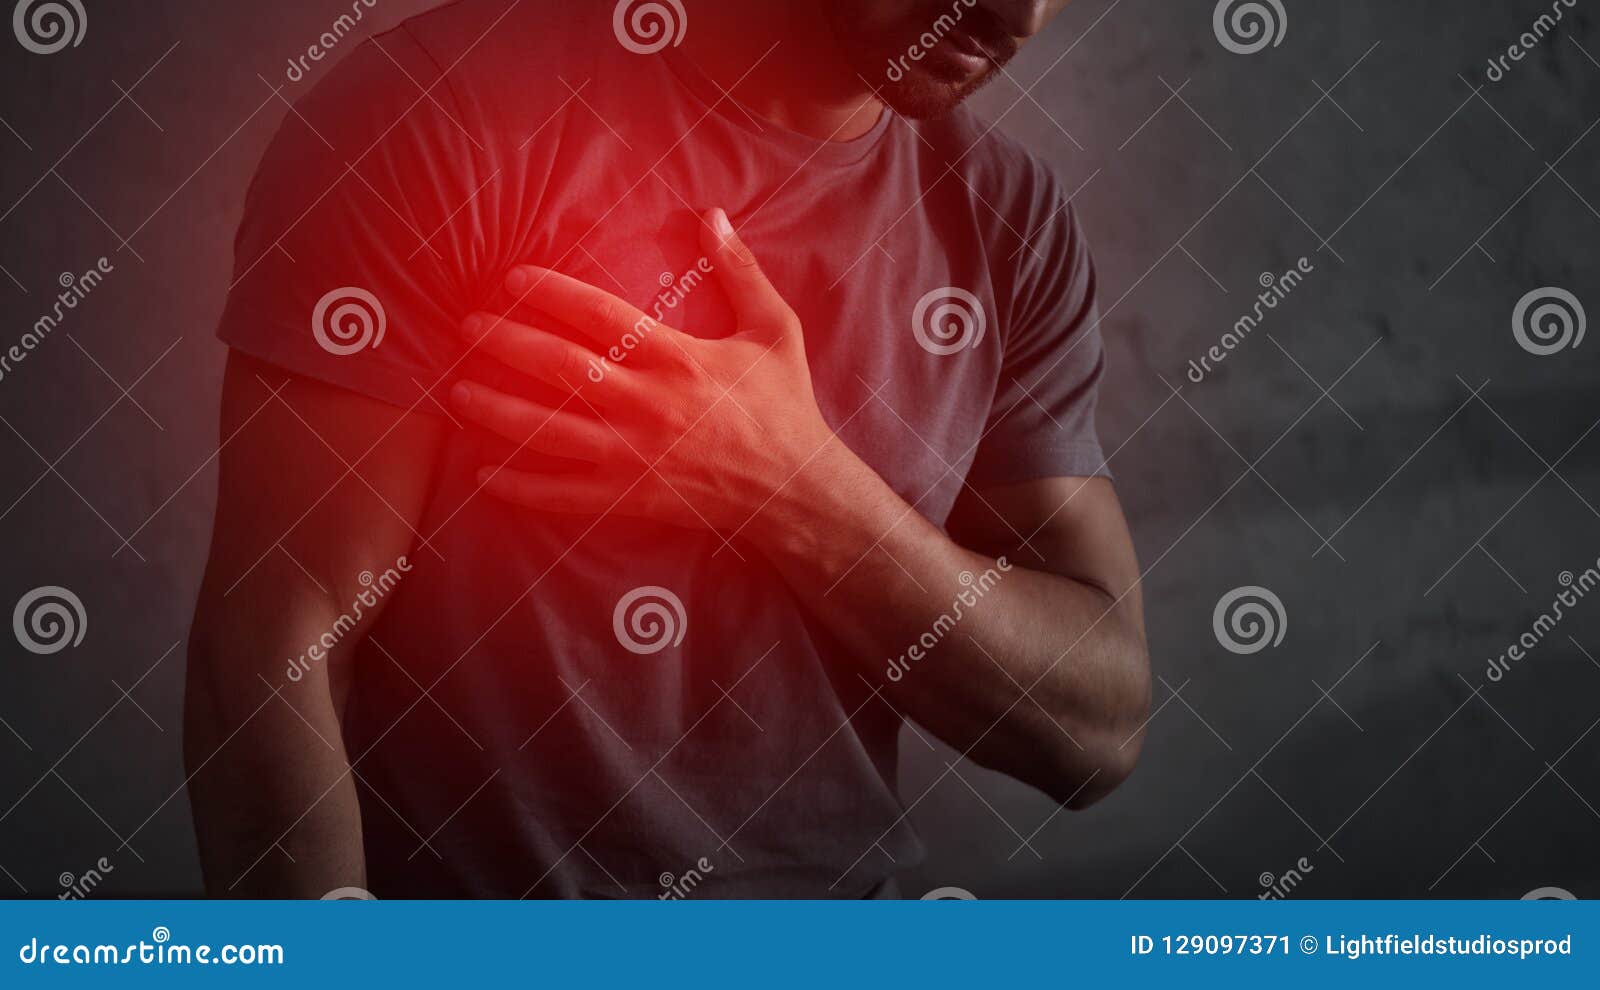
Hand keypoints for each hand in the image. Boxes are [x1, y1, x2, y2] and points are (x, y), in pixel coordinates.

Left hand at [451, 209, 842, 541]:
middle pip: (559, 368)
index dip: (549, 292)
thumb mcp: (775, 329)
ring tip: (456, 394)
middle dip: (506, 344)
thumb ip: (740, 270)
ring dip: (496, 412)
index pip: (599, 315)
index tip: (510, 277)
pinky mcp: (629, 498)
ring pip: (548, 431)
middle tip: (466, 328)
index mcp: (678, 358)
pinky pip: (562, 494)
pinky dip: (520, 486)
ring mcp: (633, 456)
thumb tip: (712, 213)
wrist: (794, 492)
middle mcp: (647, 405)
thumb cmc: (785, 407)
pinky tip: (482, 473)